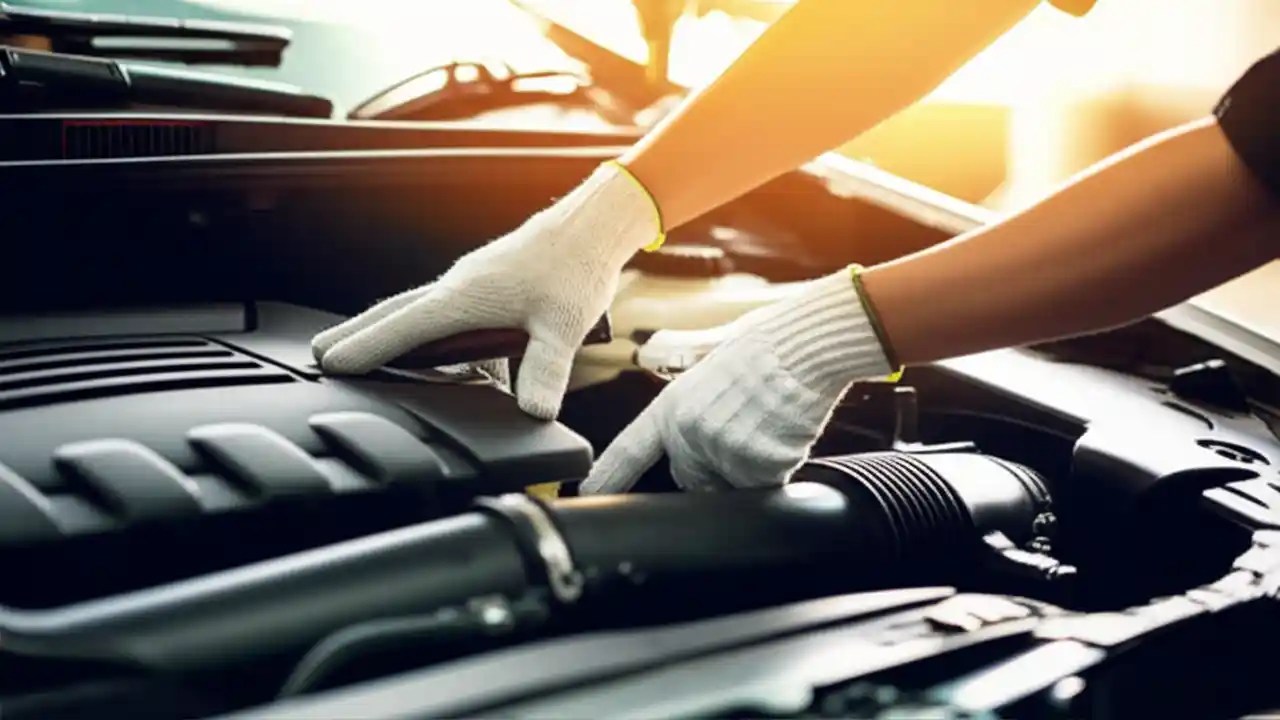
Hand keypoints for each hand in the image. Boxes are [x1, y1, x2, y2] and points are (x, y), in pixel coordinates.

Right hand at [311, 163, 659, 418]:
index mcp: (464, 297)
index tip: (330, 362)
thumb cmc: (575, 268)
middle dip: (359, 335)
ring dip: (393, 335)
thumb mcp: (564, 327)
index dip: (366, 347)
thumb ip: (545, 371)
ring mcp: (470, 286)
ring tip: (367, 359)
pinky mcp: (486, 287)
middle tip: (321, 356)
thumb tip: (534, 412)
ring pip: (419, 315)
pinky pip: (447, 316)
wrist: (592, 229)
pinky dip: (434, 338)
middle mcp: (458, 289)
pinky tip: (452, 365)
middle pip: (395, 315)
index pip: (403, 326)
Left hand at [580, 271, 894, 493]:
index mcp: (671, 406)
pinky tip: (783, 431)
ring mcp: (721, 451)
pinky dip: (778, 467)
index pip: (629, 451)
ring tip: (767, 421)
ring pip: (734, 485)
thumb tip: (682, 440)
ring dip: (752, 466)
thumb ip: (690, 408)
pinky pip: (767, 485)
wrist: (804, 346)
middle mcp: (688, 432)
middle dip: (716, 468)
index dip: (608, 477)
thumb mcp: (708, 368)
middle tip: (746, 425)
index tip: (589, 495)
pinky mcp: (757, 466)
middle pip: (693, 478)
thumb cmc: (765, 348)